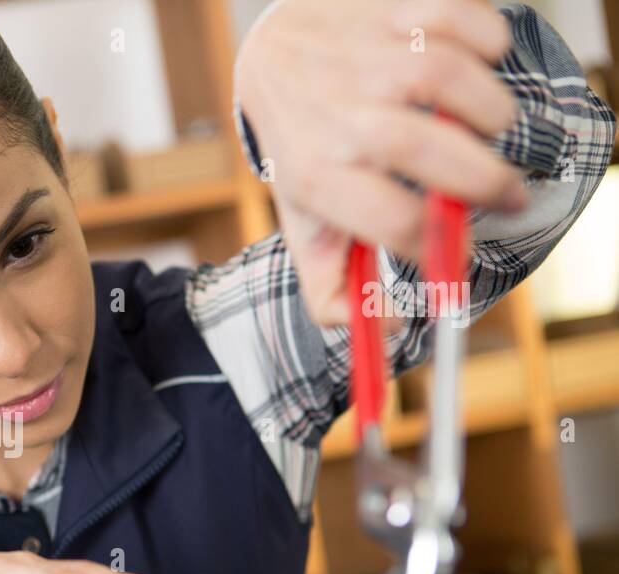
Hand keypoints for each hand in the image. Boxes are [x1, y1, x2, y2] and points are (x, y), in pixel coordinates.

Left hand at [235, 0, 527, 325]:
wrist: (272, 58)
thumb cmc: (304, 151)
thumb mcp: (303, 224)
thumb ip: (333, 291)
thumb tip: (388, 331)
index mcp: (316, 177)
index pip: (387, 220)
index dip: (437, 246)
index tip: (460, 255)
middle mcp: (337, 118)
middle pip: (423, 151)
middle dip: (483, 182)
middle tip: (511, 197)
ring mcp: (365, 60)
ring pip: (447, 80)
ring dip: (490, 112)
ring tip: (491, 133)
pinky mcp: (391, 11)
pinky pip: (460, 22)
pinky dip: (488, 45)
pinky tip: (478, 72)